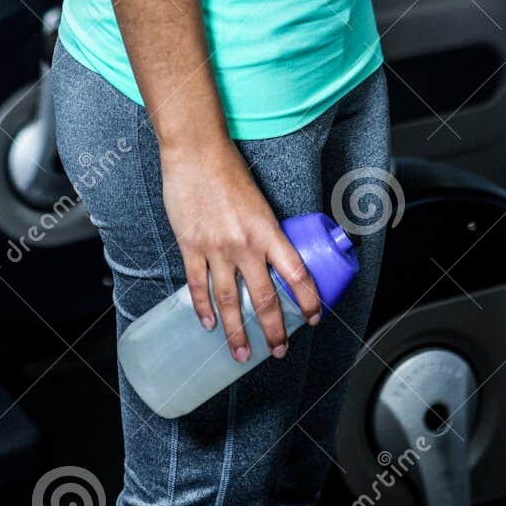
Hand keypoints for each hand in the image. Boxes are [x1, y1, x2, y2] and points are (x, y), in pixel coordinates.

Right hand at [160, 136, 322, 361]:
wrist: (195, 151)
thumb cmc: (228, 169)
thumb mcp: (259, 201)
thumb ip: (264, 230)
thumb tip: (271, 256)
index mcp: (268, 230)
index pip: (297, 274)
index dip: (308, 300)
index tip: (314, 318)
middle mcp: (245, 244)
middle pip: (263, 298)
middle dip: (273, 330)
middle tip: (278, 351)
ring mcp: (216, 248)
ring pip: (230, 300)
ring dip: (236, 331)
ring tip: (241, 353)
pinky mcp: (191, 246)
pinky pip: (198, 285)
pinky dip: (203, 307)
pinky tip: (207, 323)